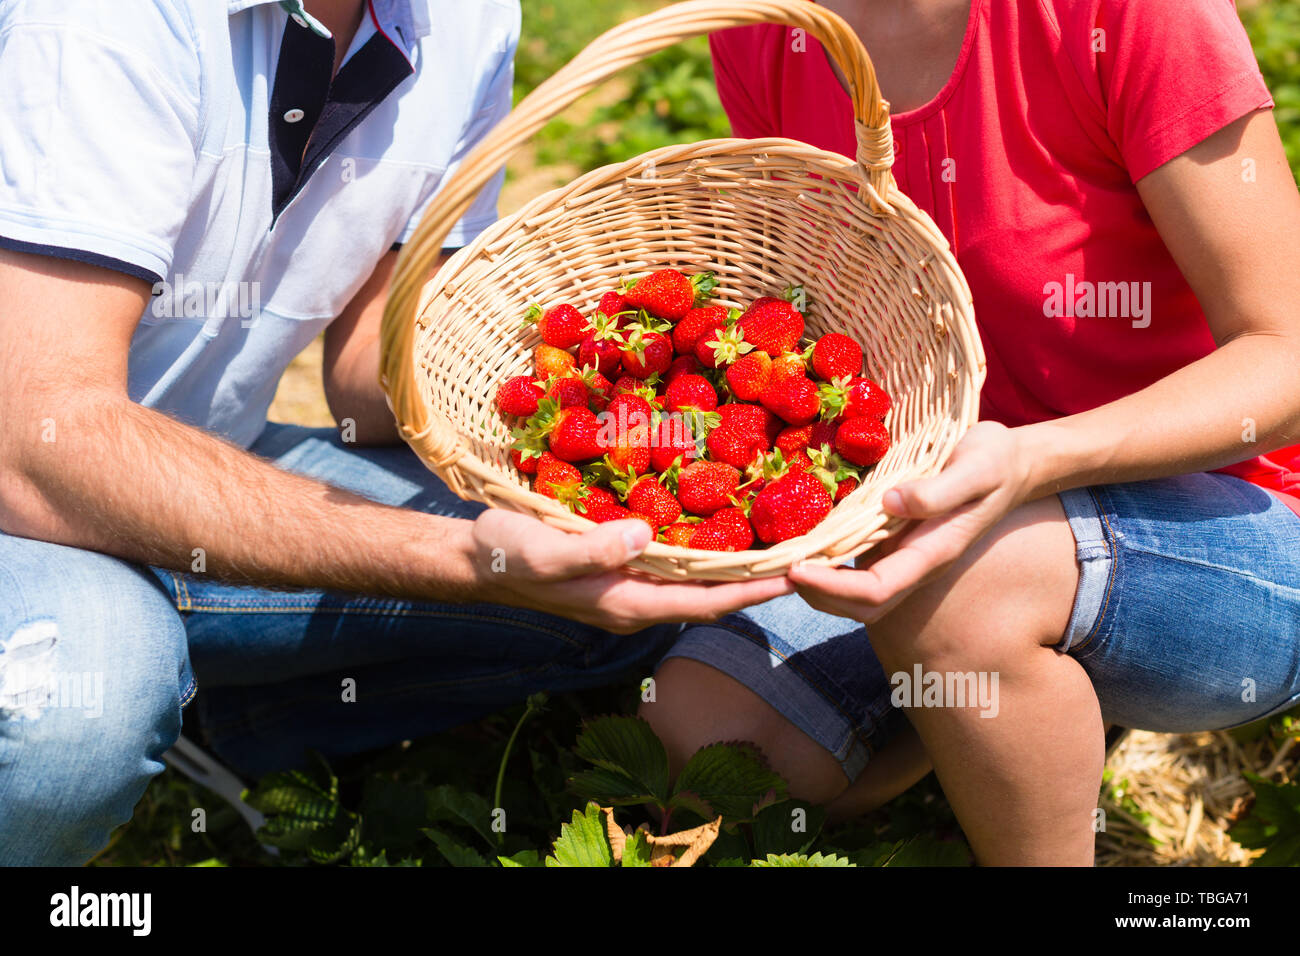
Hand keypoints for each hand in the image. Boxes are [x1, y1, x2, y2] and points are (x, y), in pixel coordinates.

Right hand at [468, 509, 793, 633]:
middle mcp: (635, 602)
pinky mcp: (619, 569)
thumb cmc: (506, 555)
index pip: (705, 603)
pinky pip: (675, 567)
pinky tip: (720, 530)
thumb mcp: (545, 550)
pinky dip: (705, 554)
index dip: (752, 592)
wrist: (474, 559)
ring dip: (735, 569)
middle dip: (757, 583)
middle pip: (710, 598)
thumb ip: (593, 549)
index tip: (796, 576)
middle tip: (804, 556)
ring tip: (777, 544)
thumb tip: (645, 536)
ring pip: (695, 584)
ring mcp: (628, 588)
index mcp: (625, 604)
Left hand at [788, 421, 1031, 622]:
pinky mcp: (893, 538)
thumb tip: (891, 504)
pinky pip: (855, 560)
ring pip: (854, 590)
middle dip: (815, 597)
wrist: (1013, 463)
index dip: (835, 588)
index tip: (796, 569)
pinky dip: (824, 559)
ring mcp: (902, 553)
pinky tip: (796, 541)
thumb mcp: (977, 468)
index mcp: (932, 554)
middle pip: (860, 605)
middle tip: (771, 573)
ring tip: (772, 565)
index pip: (877, 591)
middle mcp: (913, 562)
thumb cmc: (996, 463)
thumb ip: (938, 490)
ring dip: (814, 585)